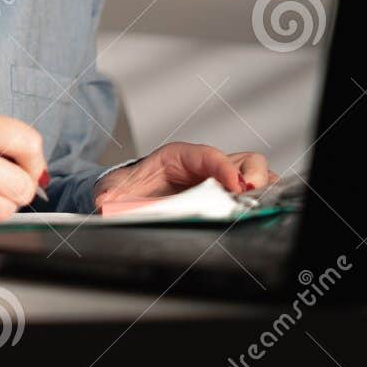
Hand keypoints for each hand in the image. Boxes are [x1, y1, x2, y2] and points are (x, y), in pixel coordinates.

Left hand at [92, 141, 277, 210]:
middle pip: (241, 160)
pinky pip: (252, 191)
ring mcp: (217, 178)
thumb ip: (110, 197)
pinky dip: (261, 198)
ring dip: (261, 187)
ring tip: (261, 204)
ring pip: (252, 174)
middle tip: (250, 193)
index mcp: (177, 157)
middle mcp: (202, 164)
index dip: (222, 168)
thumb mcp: (112, 192)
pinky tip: (260, 210)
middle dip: (252, 174)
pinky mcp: (224, 194)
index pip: (207, 155)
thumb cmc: (124, 191)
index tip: (233, 185)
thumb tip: (105, 204)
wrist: (124, 195)